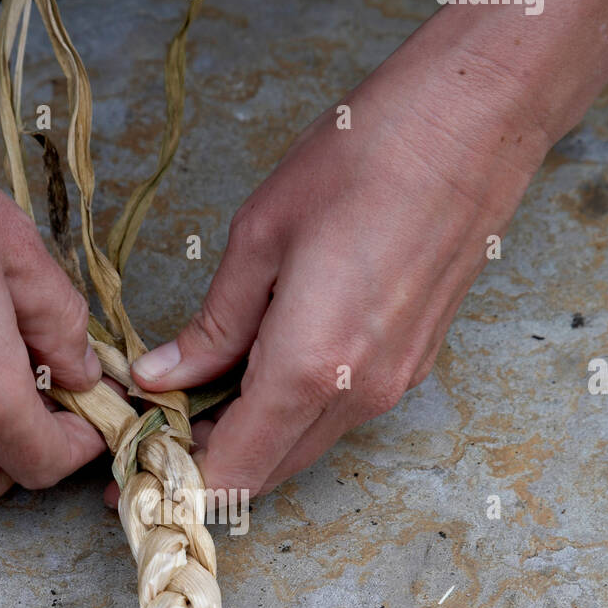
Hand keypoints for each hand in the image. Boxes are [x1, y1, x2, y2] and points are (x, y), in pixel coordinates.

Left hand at [132, 37, 548, 494]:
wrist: (472, 124)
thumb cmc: (364, 159)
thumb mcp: (260, 238)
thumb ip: (212, 326)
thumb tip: (161, 376)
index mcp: (310, 367)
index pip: (235, 469)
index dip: (179, 483)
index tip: (134, 477)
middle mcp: (357, 395)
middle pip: (269, 471)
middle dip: (208, 464)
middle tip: (156, 433)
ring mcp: (392, 384)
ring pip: (303, 446)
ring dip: (249, 439)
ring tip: (198, 396)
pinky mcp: (411, 366)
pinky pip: (337, 415)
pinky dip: (289, 413)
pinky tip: (258, 370)